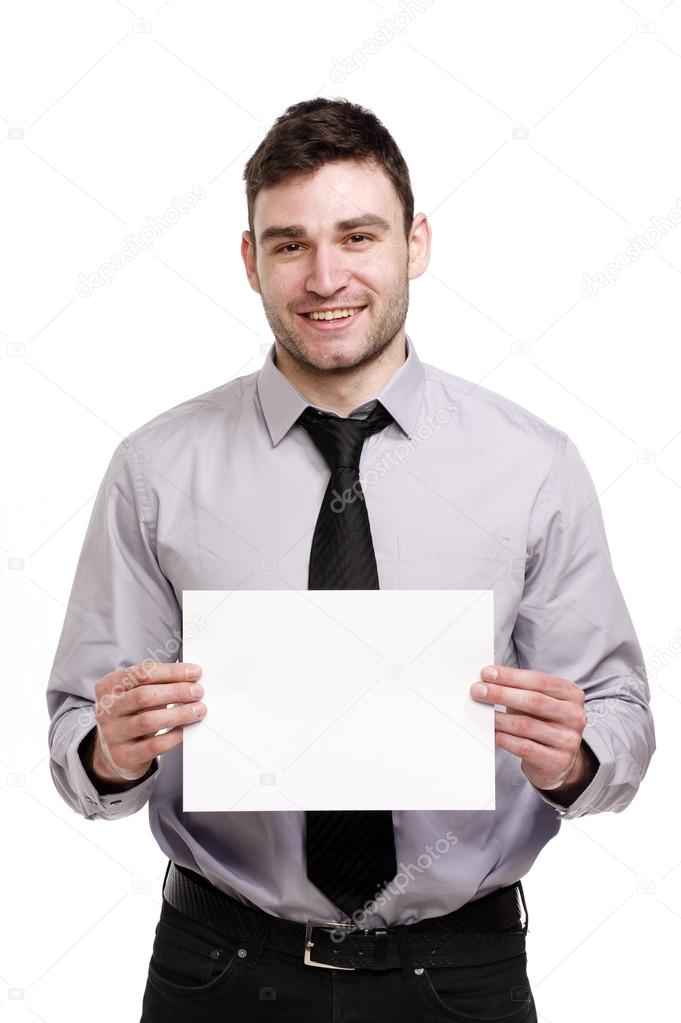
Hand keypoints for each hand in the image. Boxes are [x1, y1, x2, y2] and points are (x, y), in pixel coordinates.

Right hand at [89, 661, 206, 783]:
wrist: (116, 752)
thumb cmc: (133, 716)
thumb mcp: (137, 695)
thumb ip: (158, 684)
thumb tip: (191, 679)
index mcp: (108, 687)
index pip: (141, 673)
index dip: (171, 671)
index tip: (194, 672)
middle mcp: (106, 710)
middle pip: (143, 696)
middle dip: (176, 692)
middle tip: (198, 692)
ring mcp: (112, 734)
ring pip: (148, 720)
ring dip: (179, 714)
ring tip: (198, 710)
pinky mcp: (124, 756)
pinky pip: (153, 745)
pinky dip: (173, 736)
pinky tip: (185, 730)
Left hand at [470, 664, 593, 793]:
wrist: (558, 761)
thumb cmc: (542, 723)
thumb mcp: (538, 701)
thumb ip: (518, 687)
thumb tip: (488, 675)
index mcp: (571, 694)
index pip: (539, 680)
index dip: (510, 676)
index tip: (486, 673)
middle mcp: (574, 716)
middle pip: (533, 701)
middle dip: (501, 694)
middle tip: (478, 691)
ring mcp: (568, 740)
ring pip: (526, 725)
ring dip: (500, 718)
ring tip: (483, 714)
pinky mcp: (558, 761)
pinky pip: (525, 747)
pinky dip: (505, 739)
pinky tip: (494, 733)